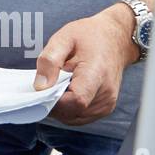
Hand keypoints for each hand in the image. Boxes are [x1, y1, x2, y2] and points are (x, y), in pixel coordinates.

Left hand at [35, 6, 138, 125]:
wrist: (115, 39)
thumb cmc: (90, 36)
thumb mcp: (64, 38)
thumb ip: (50, 61)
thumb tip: (40, 86)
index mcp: (97, 74)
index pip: (76, 100)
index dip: (54, 100)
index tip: (39, 90)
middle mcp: (105, 94)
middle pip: (72, 112)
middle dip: (52, 103)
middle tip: (44, 84)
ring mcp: (106, 104)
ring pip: (74, 118)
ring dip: (59, 107)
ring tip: (56, 85)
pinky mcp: (104, 108)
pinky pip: (79, 116)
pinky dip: (68, 108)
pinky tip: (64, 91)